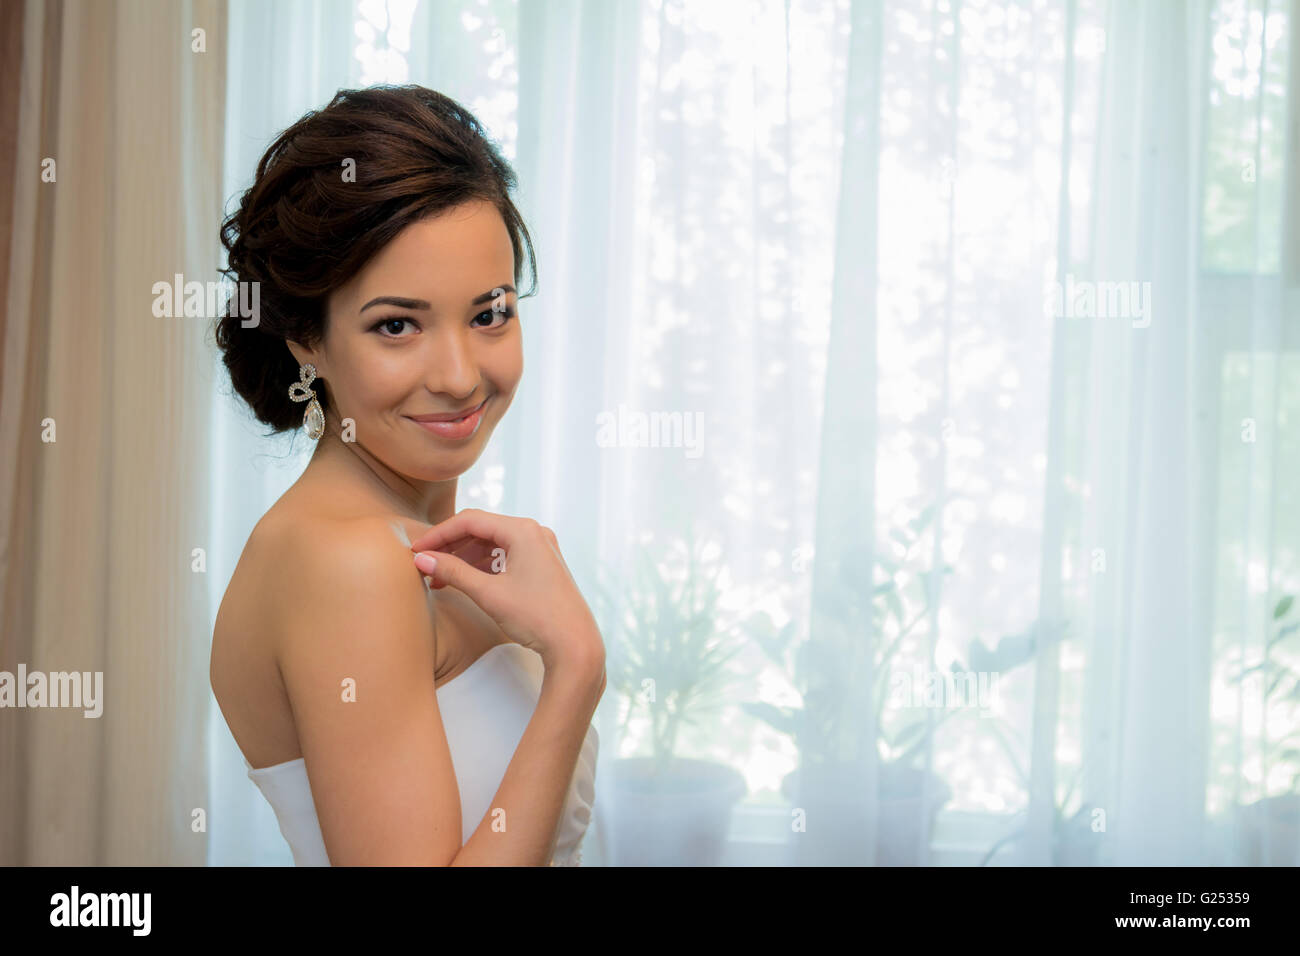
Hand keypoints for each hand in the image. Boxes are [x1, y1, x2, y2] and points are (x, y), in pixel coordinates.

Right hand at [409, 509, 604, 677]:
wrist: (574, 644)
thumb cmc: (537, 617)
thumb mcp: (489, 594)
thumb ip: (454, 573)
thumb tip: (422, 559)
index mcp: (523, 530)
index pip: (470, 521)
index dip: (439, 534)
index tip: (417, 550)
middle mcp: (534, 532)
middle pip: (481, 529)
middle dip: (451, 546)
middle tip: (425, 563)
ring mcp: (541, 548)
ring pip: (492, 543)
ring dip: (465, 558)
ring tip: (440, 579)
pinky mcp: (543, 564)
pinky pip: (506, 555)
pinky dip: (483, 566)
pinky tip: (465, 581)